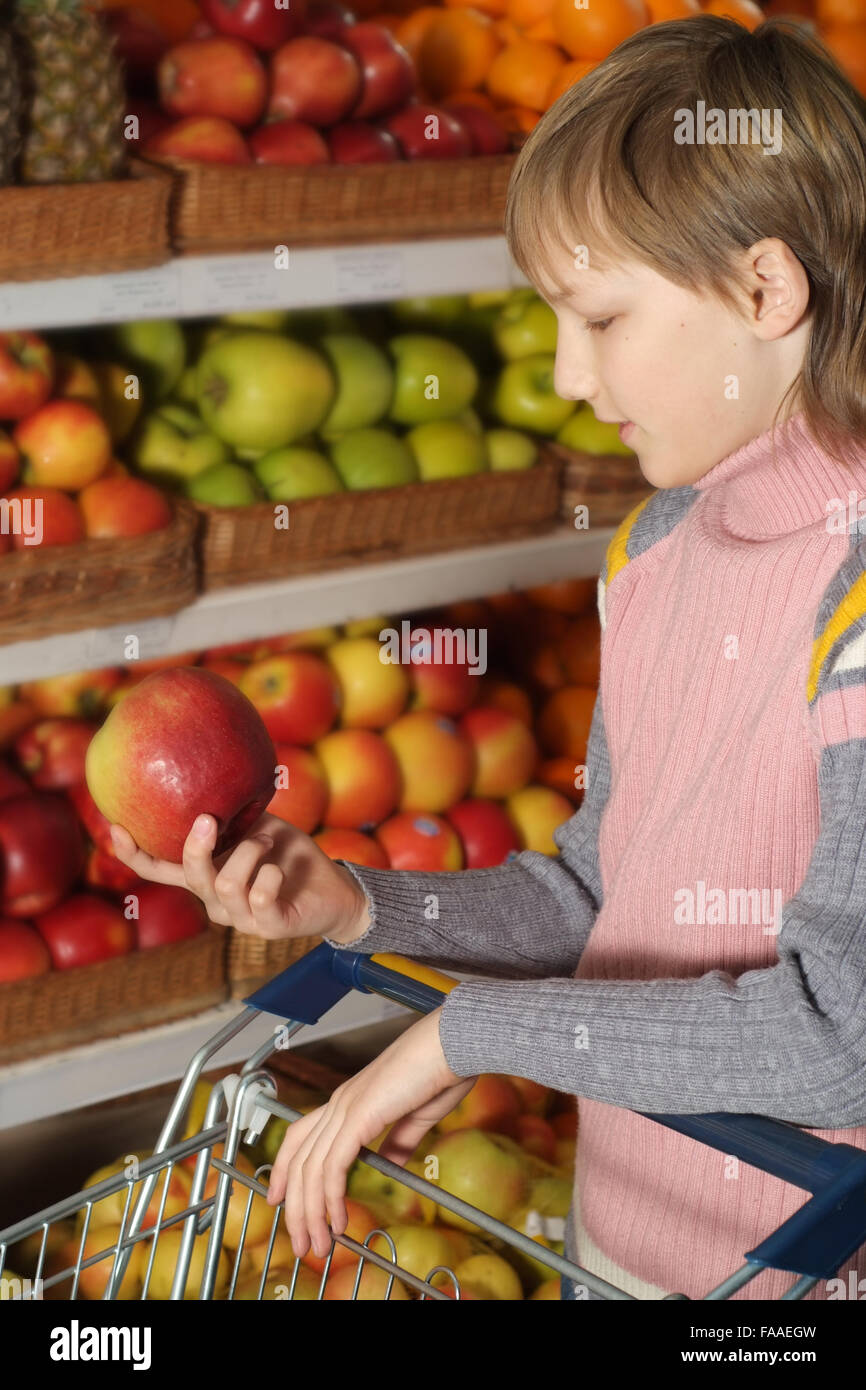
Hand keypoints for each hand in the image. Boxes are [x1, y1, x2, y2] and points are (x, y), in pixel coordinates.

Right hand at [108, 812, 369, 941]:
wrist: (334, 892)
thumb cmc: (291, 858)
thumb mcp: (261, 828)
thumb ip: (236, 815)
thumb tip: (214, 780)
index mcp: (207, 877)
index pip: (161, 870)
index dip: (134, 854)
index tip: (115, 827)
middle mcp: (216, 902)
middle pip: (190, 877)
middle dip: (196, 847)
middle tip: (209, 819)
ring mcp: (242, 918)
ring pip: (226, 885)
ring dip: (249, 853)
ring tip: (268, 841)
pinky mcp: (270, 927)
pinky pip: (259, 901)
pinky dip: (268, 877)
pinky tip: (277, 867)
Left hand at [266, 1007, 476, 1259]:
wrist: (453, 1044)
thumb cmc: (442, 1070)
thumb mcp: (416, 1115)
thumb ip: (399, 1140)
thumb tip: (390, 1161)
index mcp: (350, 1099)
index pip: (300, 1137)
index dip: (285, 1170)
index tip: (280, 1200)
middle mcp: (340, 1102)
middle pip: (299, 1161)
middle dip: (297, 1208)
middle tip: (305, 1244)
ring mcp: (346, 1107)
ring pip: (311, 1169)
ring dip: (312, 1213)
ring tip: (321, 1245)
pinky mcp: (359, 1116)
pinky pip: (334, 1166)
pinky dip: (330, 1198)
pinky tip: (337, 1220)